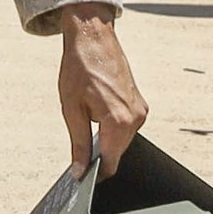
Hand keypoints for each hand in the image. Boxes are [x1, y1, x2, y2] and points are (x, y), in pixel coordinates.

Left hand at [53, 3, 149, 174]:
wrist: (93, 37)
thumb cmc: (79, 68)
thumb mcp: (71, 108)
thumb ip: (78, 143)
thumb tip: (80, 170)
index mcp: (119, 121)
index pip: (111, 163)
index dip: (95, 174)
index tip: (82, 176)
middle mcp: (135, 118)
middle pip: (118, 153)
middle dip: (99, 155)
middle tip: (78, 145)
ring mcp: (141, 110)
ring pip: (122, 141)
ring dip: (106, 140)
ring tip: (87, 119)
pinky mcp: (140, 104)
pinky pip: (126, 127)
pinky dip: (112, 127)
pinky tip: (97, 112)